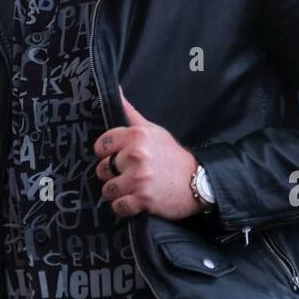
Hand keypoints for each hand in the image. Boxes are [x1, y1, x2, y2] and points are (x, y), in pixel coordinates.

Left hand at [93, 86, 203, 220]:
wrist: (197, 182)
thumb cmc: (172, 156)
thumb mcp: (154, 130)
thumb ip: (131, 114)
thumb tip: (116, 90)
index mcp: (137, 135)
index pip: (101, 145)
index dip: (106, 153)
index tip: (116, 157)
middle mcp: (136, 155)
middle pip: (102, 168)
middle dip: (113, 174)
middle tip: (128, 175)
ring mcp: (139, 177)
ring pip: (108, 189)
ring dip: (117, 193)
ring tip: (131, 188)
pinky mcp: (143, 199)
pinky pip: (118, 206)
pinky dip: (124, 207)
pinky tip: (134, 202)